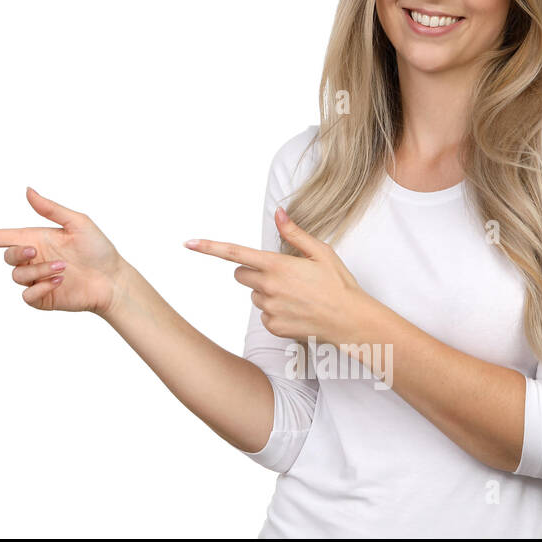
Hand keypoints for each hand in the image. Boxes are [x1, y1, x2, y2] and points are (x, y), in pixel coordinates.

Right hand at [0, 187, 128, 315]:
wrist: (112, 280)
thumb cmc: (98, 249)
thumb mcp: (77, 222)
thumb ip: (50, 208)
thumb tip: (27, 190)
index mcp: (33, 237)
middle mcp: (31, 258)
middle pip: (6, 256)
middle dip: (19, 254)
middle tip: (39, 251)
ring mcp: (35, 279)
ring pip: (18, 276)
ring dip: (39, 272)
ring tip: (63, 271)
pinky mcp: (42, 298)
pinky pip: (26, 296)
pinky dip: (41, 288)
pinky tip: (60, 283)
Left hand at [184, 206, 363, 342]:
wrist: (352, 322)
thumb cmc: (339, 285)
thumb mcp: (321, 253)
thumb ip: (295, 233)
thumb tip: (278, 213)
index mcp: (278, 266)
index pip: (235, 253)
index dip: (209, 247)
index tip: (188, 243)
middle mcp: (269, 288)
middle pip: (240, 275)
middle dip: (252, 272)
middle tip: (279, 275)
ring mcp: (270, 309)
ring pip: (254, 296)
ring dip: (267, 293)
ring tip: (297, 295)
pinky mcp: (274, 327)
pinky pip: (264, 316)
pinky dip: (275, 313)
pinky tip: (297, 311)